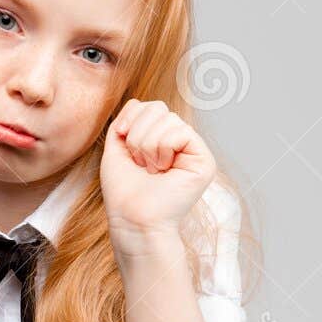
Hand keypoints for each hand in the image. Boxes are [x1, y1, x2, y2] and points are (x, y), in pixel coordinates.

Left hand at [99, 98, 215, 238]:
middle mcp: (180, 143)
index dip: (130, 120)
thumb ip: (125, 122)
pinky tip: (164, 170)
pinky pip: (181, 131)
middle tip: (141, 165)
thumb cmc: (124, 191)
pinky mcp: (204, 161)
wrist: (133, 218)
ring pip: (168, 118)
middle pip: (157, 107)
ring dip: (148, 146)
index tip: (126, 150)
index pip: (147, 106)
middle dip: (138, 135)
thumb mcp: (117, 148)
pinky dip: (164, 149)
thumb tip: (136, 103)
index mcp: (161, 139)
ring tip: (152, 170)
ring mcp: (193, 151)